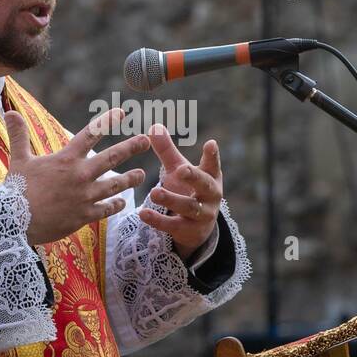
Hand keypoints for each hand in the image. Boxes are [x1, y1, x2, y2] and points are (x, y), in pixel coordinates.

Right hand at [4, 107, 149, 246]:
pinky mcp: (85, 216)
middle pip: (112, 158)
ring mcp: (85, 196)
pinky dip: (116, 205)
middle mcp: (80, 175)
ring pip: (115, 185)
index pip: (90, 134)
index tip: (122, 112)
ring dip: (130, 179)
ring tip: (142, 175)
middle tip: (147, 140)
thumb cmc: (16, 189)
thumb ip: (19, 135)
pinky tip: (122, 202)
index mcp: (66, 159)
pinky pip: (106, 209)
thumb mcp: (18, 159)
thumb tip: (9, 112)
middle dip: (131, 147)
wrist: (15, 221)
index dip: (107, 121)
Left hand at [139, 124, 222, 259]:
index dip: (212, 155)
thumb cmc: (188, 189)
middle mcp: (210, 195)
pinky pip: (173, 225)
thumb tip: (154, 126)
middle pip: (204, 185)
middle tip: (181, 169)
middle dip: (194, 177)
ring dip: (171, 199)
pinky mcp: (189, 230)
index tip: (210, 144)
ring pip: (189, 207)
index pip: (213, 164)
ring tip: (154, 192)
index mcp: (210, 176)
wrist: (196, 227)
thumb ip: (168, 151)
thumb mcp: (179, 170)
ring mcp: (202, 214)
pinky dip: (158, 220)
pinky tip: (143, 213)